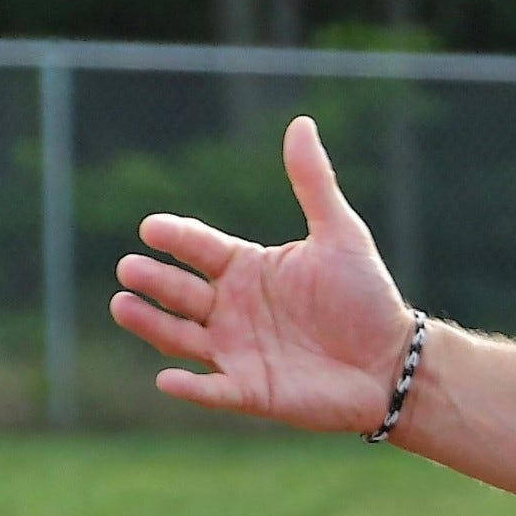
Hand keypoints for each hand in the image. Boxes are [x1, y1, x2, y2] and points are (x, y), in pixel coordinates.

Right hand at [111, 117, 414, 434]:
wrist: (393, 363)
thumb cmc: (367, 298)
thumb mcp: (341, 235)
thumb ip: (314, 183)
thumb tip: (301, 123)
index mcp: (247, 268)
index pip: (200, 248)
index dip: (176, 237)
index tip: (152, 227)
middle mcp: (232, 308)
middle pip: (180, 292)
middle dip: (153, 280)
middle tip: (130, 267)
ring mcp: (237, 351)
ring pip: (181, 337)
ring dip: (151, 324)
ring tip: (122, 305)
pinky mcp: (251, 391)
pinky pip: (213, 390)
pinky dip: (190, 389)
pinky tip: (167, 380)